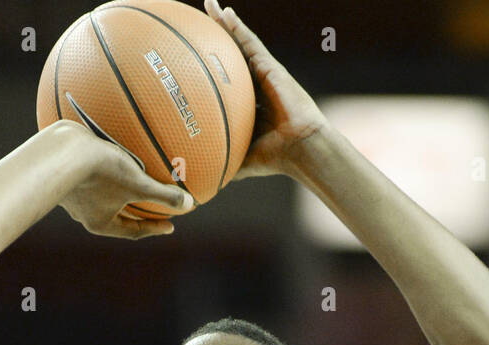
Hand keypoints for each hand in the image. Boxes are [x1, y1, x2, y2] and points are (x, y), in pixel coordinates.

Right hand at [55, 121, 193, 237]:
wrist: (59, 151)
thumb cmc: (100, 171)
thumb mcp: (138, 184)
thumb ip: (164, 195)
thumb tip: (190, 205)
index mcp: (100, 222)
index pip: (132, 231)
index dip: (154, 229)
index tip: (170, 226)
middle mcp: (84, 212)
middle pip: (116, 216)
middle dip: (135, 211)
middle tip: (152, 207)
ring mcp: (71, 194)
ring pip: (100, 195)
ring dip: (117, 190)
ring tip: (130, 180)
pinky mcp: (63, 173)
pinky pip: (88, 175)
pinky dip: (102, 171)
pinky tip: (108, 155)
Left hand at [203, 0, 329, 179]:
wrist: (300, 149)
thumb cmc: (274, 159)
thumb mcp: (239, 161)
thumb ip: (219, 163)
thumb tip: (196, 182)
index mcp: (245, 104)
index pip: (223, 81)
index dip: (208, 68)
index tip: (188, 58)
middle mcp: (253, 85)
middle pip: (229, 56)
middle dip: (213, 38)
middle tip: (193, 22)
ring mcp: (262, 74)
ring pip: (239, 42)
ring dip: (223, 24)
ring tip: (207, 5)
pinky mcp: (270, 67)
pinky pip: (249, 42)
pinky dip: (236, 26)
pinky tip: (222, 12)